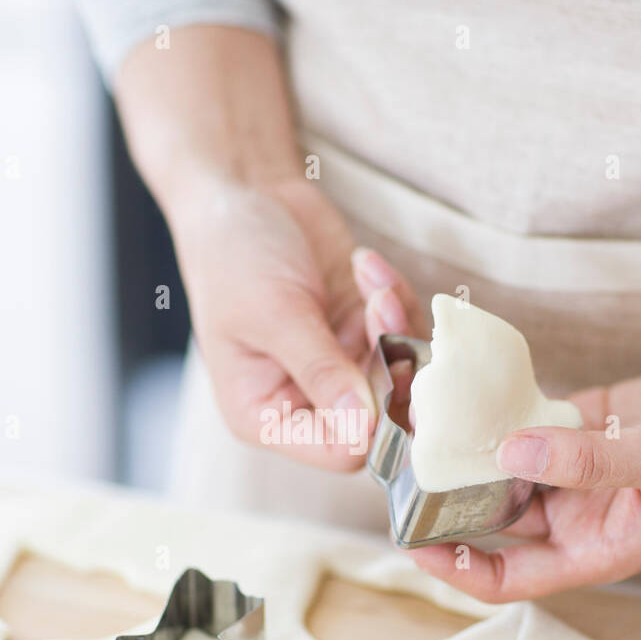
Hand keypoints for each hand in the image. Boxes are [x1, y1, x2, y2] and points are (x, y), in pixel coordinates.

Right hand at [170, 178, 419, 468]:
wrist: (243, 190)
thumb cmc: (234, 253)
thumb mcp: (275, 313)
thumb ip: (321, 371)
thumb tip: (363, 428)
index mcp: (265, 414)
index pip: (339, 449)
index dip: (377, 421)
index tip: (392, 368)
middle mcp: (305, 400)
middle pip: (383, 415)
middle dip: (393, 361)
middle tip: (383, 307)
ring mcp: (339, 366)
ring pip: (402, 373)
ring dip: (398, 323)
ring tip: (371, 280)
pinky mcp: (362, 331)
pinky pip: (405, 333)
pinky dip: (397, 299)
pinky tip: (366, 266)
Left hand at [354, 256, 640, 601]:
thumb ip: (589, 461)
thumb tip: (508, 454)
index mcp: (595, 549)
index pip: (508, 577)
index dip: (455, 570)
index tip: (410, 542)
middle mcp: (573, 516)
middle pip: (489, 519)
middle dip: (442, 497)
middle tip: (393, 466)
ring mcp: (571, 470)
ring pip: (497, 468)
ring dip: (459, 449)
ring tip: (411, 420)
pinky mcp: (575, 425)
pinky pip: (518, 423)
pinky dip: (489, 410)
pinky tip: (454, 385)